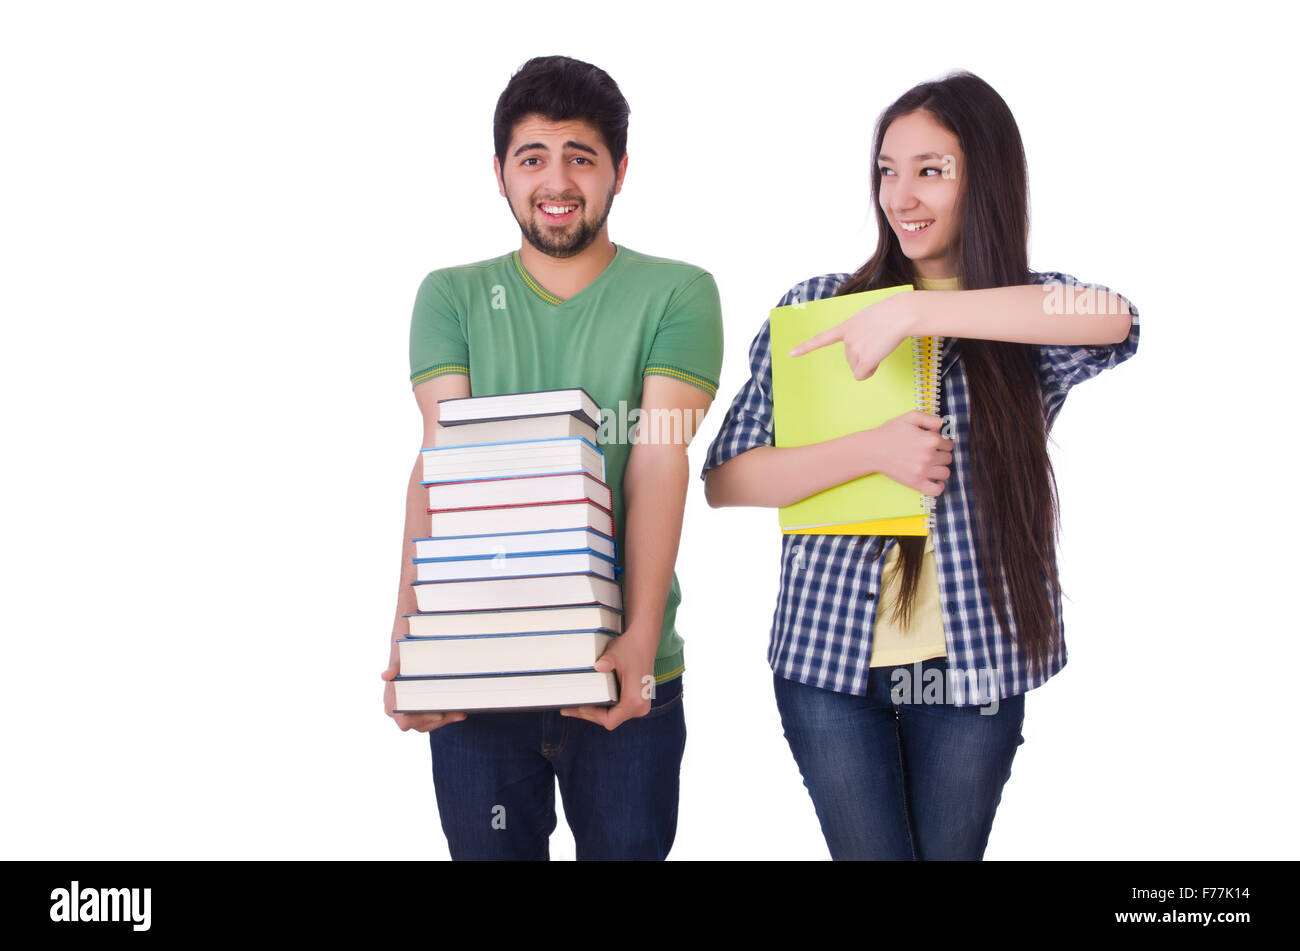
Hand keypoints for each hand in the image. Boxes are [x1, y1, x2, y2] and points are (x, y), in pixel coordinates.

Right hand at [382, 660, 466, 732]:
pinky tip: (461, 710)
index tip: (440, 714)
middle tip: (459, 713)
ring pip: (430, 724)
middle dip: (442, 720)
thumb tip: (385, 675)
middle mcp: (400, 714)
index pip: (407, 721)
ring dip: (447, 719)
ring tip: (462, 712)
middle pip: (422, 725)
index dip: (424, 719)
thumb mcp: (399, 661)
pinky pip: (435, 719)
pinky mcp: (423, 713)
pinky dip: (447, 715)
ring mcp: (411, 715)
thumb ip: (393, 668)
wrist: (406, 658)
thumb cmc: (402, 659)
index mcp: (392, 705)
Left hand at [560, 629, 658, 730]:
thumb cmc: (630, 648)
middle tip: (569, 709)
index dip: (592, 715)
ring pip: (613, 716)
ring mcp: (640, 705)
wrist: (644, 640)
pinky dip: (604, 707)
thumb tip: (598, 666)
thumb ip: (607, 662)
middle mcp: (640, 707)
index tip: (578, 706)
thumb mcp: (616, 654)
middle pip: (610, 720)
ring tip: (576, 706)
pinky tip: (591, 700)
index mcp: (635, 701)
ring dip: (596, 712)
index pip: (609, 720)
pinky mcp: (637, 700)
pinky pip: (618, 709)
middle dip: (589, 714)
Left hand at [788, 292, 913, 379]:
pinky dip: (869, 372)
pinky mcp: (865, 359)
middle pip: (851, 359)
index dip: (805, 347)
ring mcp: (854, 349)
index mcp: (846, 326)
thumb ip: (861, 335)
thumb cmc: (892, 314)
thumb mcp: (869, 319)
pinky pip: (862, 375)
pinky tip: (878, 362)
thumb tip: (862, 361)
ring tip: (882, 345)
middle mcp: (847, 339)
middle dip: (863, 356)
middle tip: (878, 342)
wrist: (902, 313)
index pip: (821, 339)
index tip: (790, 354)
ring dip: (869, 362)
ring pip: (858, 367)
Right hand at [868, 410, 952, 495]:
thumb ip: (930, 418)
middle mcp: (929, 456)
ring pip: (946, 473)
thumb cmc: (889, 433)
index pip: (949, 444)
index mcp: (930, 440)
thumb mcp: (909, 416)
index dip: (942, 442)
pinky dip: (939, 486)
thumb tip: (943, 426)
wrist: (872, 450)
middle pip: (948, 458)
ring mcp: (922, 471)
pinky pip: (937, 490)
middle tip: (929, 453)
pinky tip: (933, 480)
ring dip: (940, 468)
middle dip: (941, 454)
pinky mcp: (916, 483)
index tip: (933, 443)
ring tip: (930, 465)